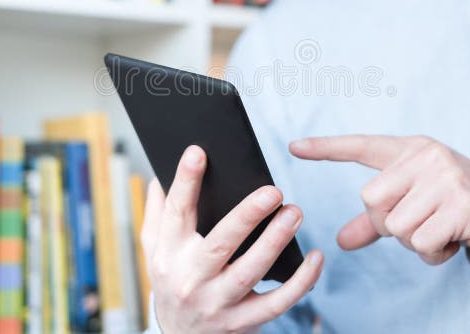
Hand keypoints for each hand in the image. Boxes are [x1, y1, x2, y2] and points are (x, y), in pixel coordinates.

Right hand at [141, 145, 323, 333]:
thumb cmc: (171, 282)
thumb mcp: (154, 251)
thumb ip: (157, 213)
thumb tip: (159, 175)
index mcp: (169, 253)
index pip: (176, 213)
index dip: (186, 181)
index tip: (199, 152)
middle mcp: (191, 278)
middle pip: (220, 243)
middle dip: (247, 216)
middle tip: (272, 191)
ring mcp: (217, 303)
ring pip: (250, 271)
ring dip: (275, 241)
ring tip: (294, 213)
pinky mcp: (242, 322)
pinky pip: (276, 303)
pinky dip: (300, 281)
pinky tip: (315, 257)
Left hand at [289, 135, 469, 264]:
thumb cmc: (459, 208)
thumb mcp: (418, 206)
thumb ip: (377, 221)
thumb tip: (341, 241)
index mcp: (412, 150)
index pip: (362, 146)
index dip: (327, 149)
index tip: (294, 147)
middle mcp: (426, 157)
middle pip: (371, 200)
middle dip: (389, 224)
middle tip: (422, 222)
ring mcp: (445, 178)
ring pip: (395, 226)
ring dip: (415, 242)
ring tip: (442, 229)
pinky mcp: (461, 204)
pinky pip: (422, 242)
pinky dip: (434, 253)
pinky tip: (454, 240)